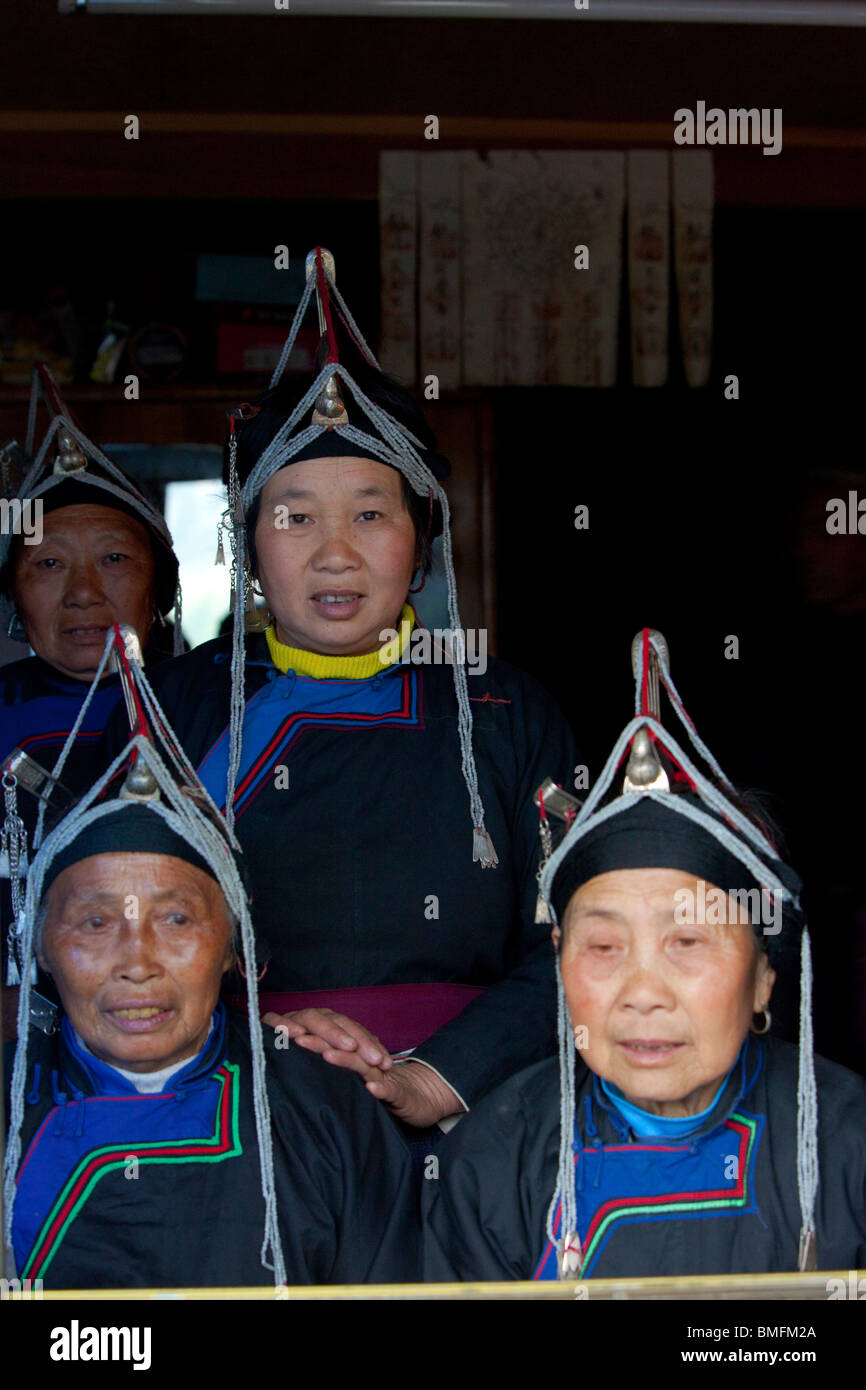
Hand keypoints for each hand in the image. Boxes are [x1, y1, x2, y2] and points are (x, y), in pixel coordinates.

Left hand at [262, 1008, 462, 1126]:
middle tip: (298, 1038)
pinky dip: (382, 1088)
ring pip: (364, 1066)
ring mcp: (384, 1077)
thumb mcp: (348, 1082)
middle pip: (344, 1048)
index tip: (284, 1035)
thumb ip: (325, 1074)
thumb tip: (291, 1066)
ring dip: (347, 1060)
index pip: (329, 1043)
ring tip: (327, 1056)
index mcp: (353, 1058)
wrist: (421, 1097)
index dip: (308, 1037)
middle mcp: (367, 1063)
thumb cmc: (378, 1089)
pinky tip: (372, 1088)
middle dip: (321, 1042)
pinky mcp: (402, 1095)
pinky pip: (392, 1091)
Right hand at [262, 1008, 393, 1072]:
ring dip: (330, 1031)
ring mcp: (292, 1018)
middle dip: (357, 1039)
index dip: (370, 1045)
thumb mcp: (330, 1060)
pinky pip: (275, 1021)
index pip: (353, 1030)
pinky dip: (286, 1025)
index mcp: (329, 1023)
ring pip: (313, 1018)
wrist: (267, 1045)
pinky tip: (296, 1035)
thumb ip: (351, 1060)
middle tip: (372, 1059)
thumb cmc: (303, 1059)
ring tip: (347, 1047)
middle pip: (338, 1022)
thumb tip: (383, 1068)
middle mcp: (314, 1018)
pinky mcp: (268, 1024)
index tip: (386, 1064)